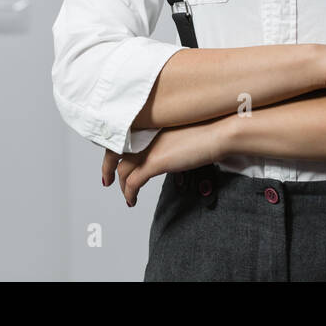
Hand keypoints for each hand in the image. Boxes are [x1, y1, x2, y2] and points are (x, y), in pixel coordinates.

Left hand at [101, 118, 226, 207]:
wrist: (217, 132)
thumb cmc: (206, 131)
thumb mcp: (178, 133)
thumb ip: (164, 140)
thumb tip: (162, 152)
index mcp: (148, 125)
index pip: (121, 138)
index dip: (113, 152)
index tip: (112, 162)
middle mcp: (143, 134)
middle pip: (116, 154)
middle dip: (110, 169)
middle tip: (108, 181)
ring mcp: (147, 148)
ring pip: (122, 171)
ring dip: (122, 186)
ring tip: (127, 195)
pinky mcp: (154, 162)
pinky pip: (132, 183)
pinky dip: (129, 194)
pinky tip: (132, 200)